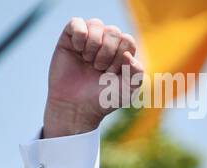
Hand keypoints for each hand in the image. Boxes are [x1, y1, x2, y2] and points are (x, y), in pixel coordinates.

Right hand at [43, 17, 143, 137]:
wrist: (76, 106)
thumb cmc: (103, 99)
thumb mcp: (129, 90)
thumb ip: (138, 73)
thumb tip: (128, 55)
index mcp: (121, 53)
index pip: (127, 40)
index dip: (121, 55)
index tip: (112, 73)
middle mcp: (105, 44)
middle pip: (113, 31)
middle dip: (108, 52)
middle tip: (99, 69)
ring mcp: (87, 41)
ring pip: (96, 23)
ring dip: (94, 44)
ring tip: (88, 60)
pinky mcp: (68, 40)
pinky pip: (76, 22)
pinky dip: (79, 34)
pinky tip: (78, 49)